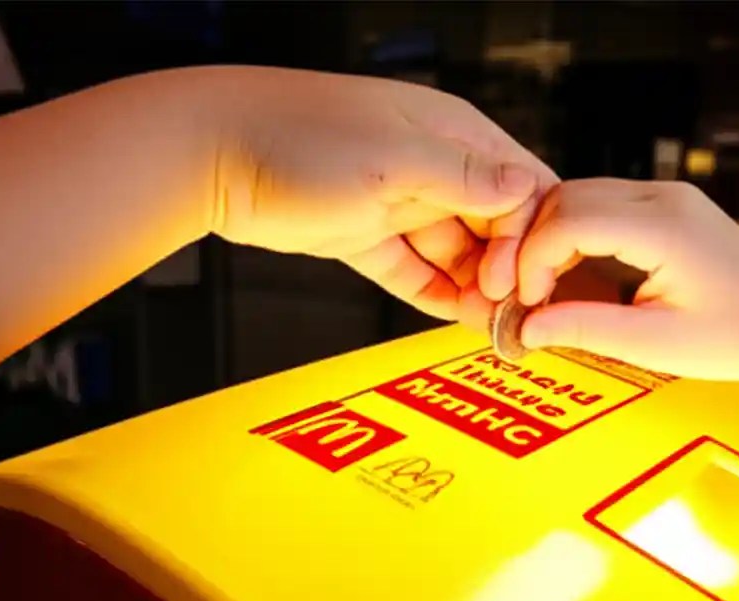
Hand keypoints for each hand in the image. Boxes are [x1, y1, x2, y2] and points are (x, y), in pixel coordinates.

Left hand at [205, 67, 556, 322]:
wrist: (210, 153)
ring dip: (475, 290)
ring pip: (456, 253)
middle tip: (509, 317)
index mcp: (451, 134)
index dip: (528, 239)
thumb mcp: (394, 160)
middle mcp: (432, 166)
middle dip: (506, 272)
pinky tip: (456, 318)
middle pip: (494, 226)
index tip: (517, 283)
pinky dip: (437, 294)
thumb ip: (463, 178)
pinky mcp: (366, 232)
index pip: (520, 188)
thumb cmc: (296, 138)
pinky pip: (414, 269)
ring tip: (488, 327)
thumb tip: (526, 189)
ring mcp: (399, 200)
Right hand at [512, 179, 738, 384]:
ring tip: (547, 289)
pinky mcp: (673, 205)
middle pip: (568, 197)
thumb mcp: (655, 344)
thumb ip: (585, 329)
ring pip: (583, 195)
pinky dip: (579, 233)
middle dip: (535, 243)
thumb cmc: (737, 340)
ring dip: (554, 237)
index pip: (569, 220)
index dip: (533, 260)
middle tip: (526, 297)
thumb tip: (525, 327)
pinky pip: (607, 204)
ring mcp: (671, 196)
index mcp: (664, 227)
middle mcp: (666, 197)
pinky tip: (575, 273)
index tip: (527, 303)